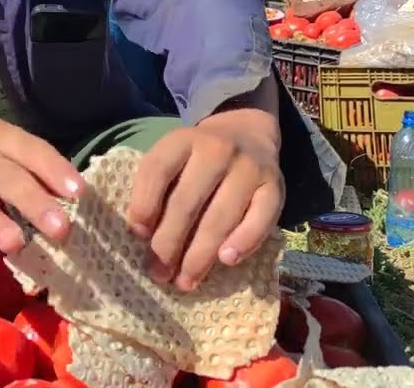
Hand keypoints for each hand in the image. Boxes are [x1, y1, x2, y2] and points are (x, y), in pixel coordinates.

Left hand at [126, 112, 283, 291]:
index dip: (144, 203)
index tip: (137, 235)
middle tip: (158, 273)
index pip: (157, 170)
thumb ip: (157, 187)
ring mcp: (248, 167)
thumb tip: (143, 236)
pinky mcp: (275, 186)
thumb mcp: (173, 158)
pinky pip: (261, 219)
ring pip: (221, 216)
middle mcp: (216, 149)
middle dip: (169, 242)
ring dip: (201, 254)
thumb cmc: (197, 159)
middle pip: (187, 201)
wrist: (247, 133)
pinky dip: (244, 241)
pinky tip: (227, 261)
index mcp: (181, 140)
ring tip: (185, 281)